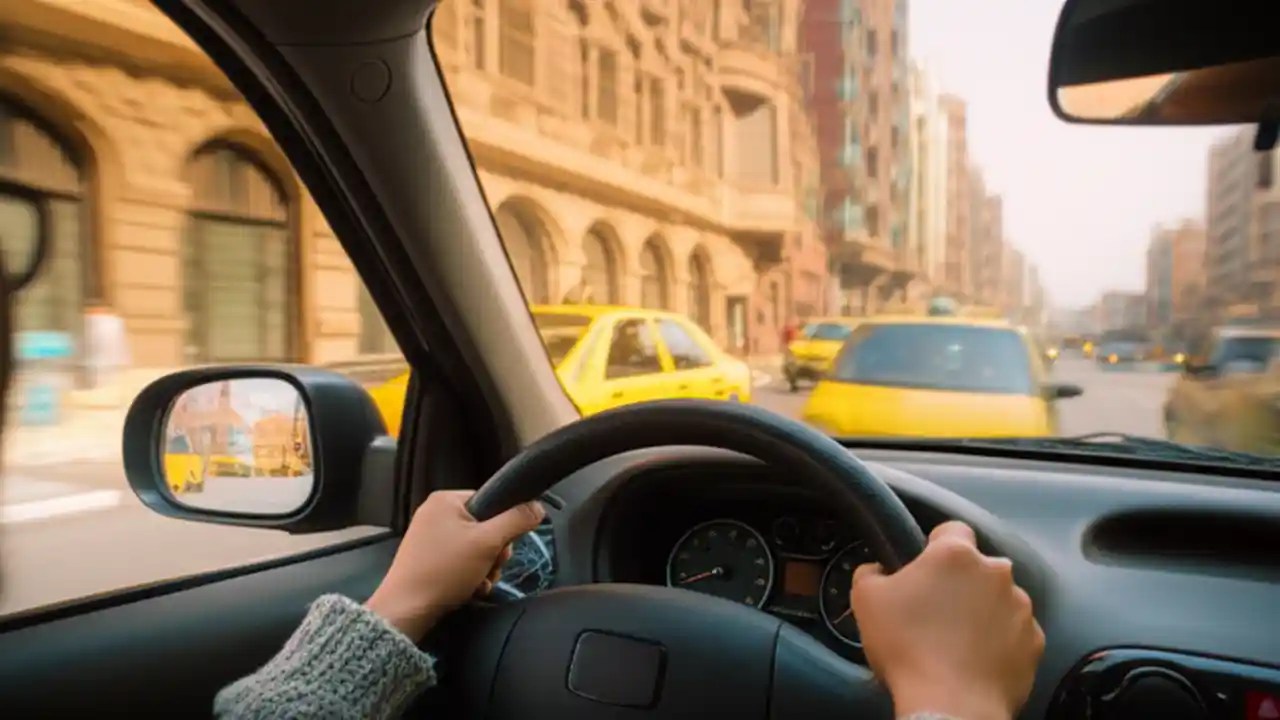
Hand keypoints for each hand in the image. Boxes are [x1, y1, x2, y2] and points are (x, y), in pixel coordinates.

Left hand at [366, 490, 544, 641]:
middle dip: (495, 552)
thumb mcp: (488, 542)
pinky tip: (471, 589)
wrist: (406, 610)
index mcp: (446, 499)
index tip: (504, 546)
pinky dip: (470, 575)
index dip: (504, 523)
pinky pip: (459, 560)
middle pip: (484, 526)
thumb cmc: (446, 570)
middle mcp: (435, 513)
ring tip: (480, 582)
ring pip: (475, 547)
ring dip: (485, 567)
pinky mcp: (426, 559)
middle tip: (492, 567)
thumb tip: (537, 506)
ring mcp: (428, 537)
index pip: (490, 501)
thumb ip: (516, 520)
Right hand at [851, 521, 1043, 719]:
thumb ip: (871, 571)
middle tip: (936, 611)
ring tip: (958, 641)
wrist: (951, 705)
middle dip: (961, 582)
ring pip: (999, 599)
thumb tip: (878, 569)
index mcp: (956, 554)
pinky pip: (1015, 632)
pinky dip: (1001, 641)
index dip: (934, 546)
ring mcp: (1022, 608)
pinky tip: (978, 660)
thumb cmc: (906, 647)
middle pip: (977, 567)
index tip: (923, 570)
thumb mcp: (867, 600)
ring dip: (983, 611)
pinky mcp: (1035, 642)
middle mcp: (996, 572)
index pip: (951, 529)